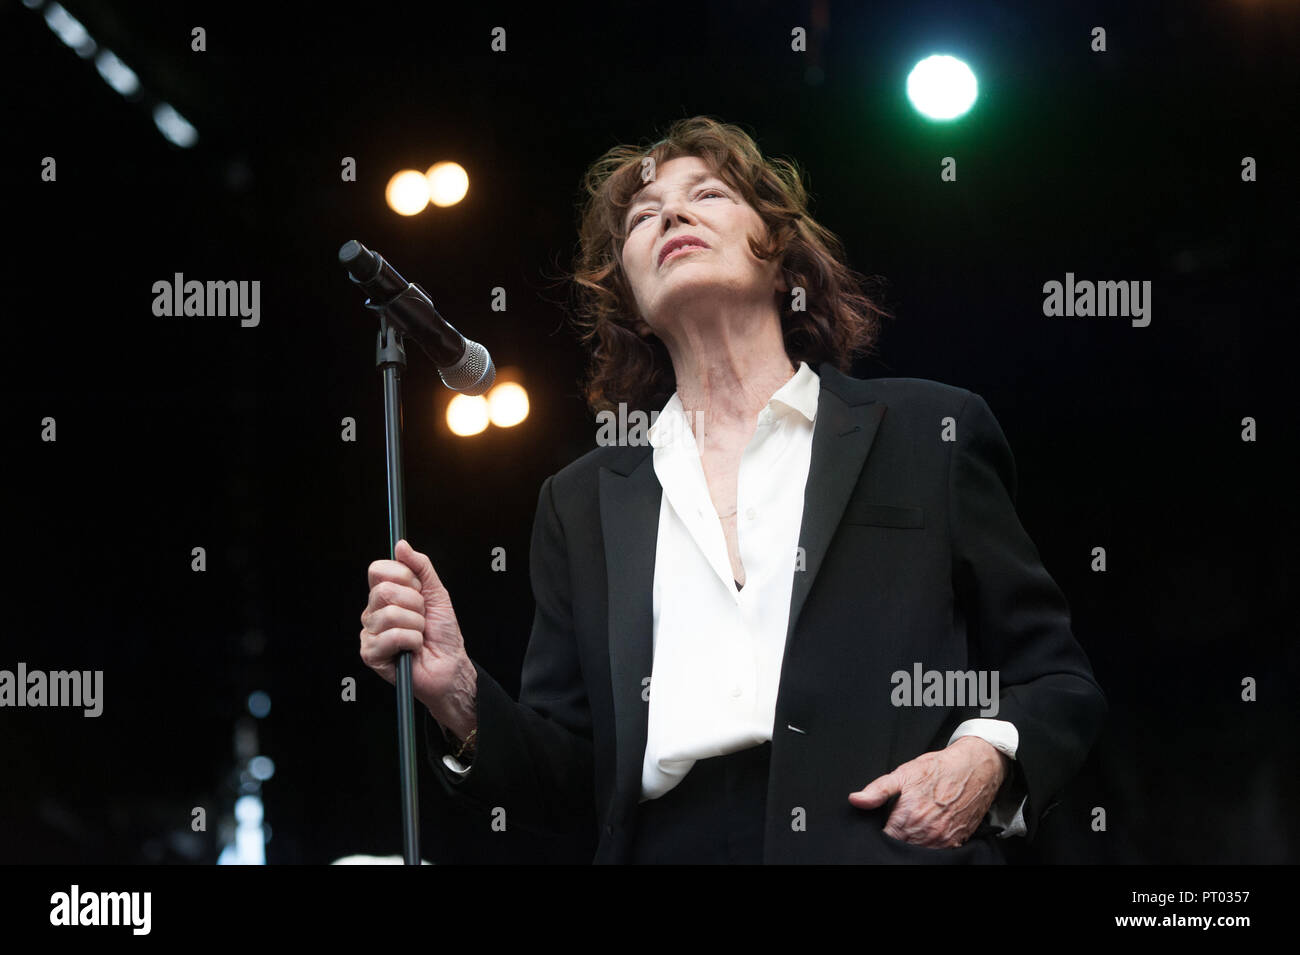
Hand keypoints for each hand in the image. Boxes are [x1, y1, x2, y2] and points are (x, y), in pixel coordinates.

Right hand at [359, 539, 476, 736]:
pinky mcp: (370, 654)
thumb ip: (420, 567)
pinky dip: (412, 641)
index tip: (419, 589)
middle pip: (383, 591)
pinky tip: (413, 649)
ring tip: (420, 634)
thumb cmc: (443, 633)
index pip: (378, 570)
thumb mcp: (436, 592)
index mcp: (385, 595)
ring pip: (390, 615)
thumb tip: (401, 545)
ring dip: (416, 625)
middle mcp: (373, 612)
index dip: (404, 577)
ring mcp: (369, 633)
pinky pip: (391, 637)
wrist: (450, 665)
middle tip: (422, 617)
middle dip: (415, 603)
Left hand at [848, 736, 1010, 847]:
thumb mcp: (903, 774)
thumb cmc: (938, 769)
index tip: (884, 826)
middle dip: (897, 839)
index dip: (882, 834)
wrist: (975, 769)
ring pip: (919, 852)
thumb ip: (877, 791)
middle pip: (902, 848)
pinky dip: (931, 846)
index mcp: (908, 817)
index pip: (886, 840)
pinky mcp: (956, 842)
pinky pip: (938, 853)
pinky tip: (929, 832)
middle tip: (900, 824)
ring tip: (914, 827)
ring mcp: (942, 840)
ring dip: (913, 844)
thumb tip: (855, 800)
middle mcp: (926, 832)